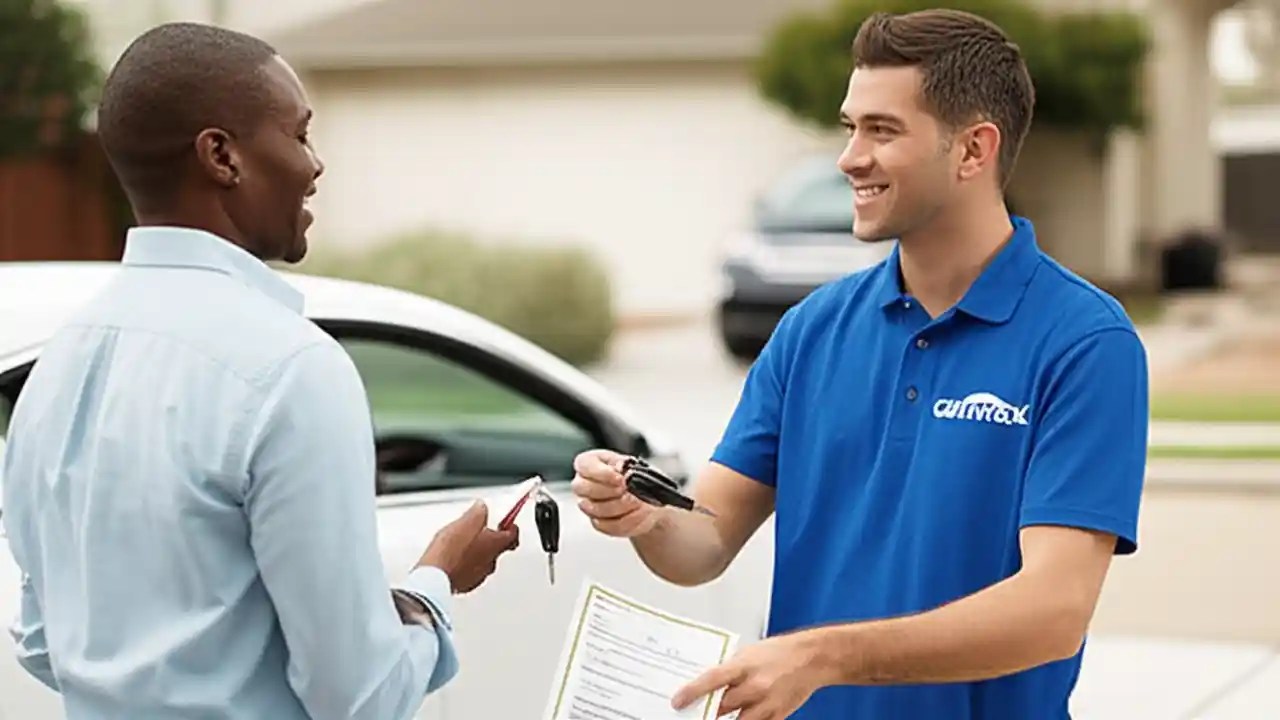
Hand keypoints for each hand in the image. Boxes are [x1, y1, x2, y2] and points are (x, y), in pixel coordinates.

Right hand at [418, 501, 519, 593]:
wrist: (434, 577)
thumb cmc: (450, 552)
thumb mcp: (465, 522)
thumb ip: (477, 513)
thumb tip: (482, 507)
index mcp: (494, 545)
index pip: (513, 535)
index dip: (511, 527)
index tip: (508, 522)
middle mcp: (490, 562)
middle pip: (498, 548)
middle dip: (492, 539)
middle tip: (483, 531)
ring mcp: (479, 575)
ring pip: (485, 561)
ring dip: (478, 552)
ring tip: (464, 544)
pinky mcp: (466, 584)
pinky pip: (472, 572)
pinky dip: (467, 564)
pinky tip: (455, 558)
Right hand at [571, 449, 660, 537]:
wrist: (647, 497)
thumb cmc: (634, 477)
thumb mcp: (632, 465)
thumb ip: (623, 466)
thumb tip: (619, 469)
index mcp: (589, 463)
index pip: (584, 465)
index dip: (601, 473)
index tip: (619, 478)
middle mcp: (583, 483)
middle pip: (582, 487)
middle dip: (608, 490)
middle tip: (626, 490)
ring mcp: (588, 504)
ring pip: (594, 508)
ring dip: (619, 505)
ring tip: (635, 501)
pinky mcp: (597, 522)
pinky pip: (605, 525)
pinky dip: (623, 520)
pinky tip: (634, 512)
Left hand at [672, 632, 824, 719]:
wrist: (812, 658)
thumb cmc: (778, 652)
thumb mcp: (748, 654)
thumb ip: (729, 670)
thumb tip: (706, 685)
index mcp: (744, 666)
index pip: (712, 679)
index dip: (692, 692)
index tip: (677, 701)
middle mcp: (755, 686)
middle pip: (722, 706)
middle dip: (706, 712)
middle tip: (693, 714)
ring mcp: (766, 704)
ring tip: (713, 718)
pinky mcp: (777, 716)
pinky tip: (740, 718)